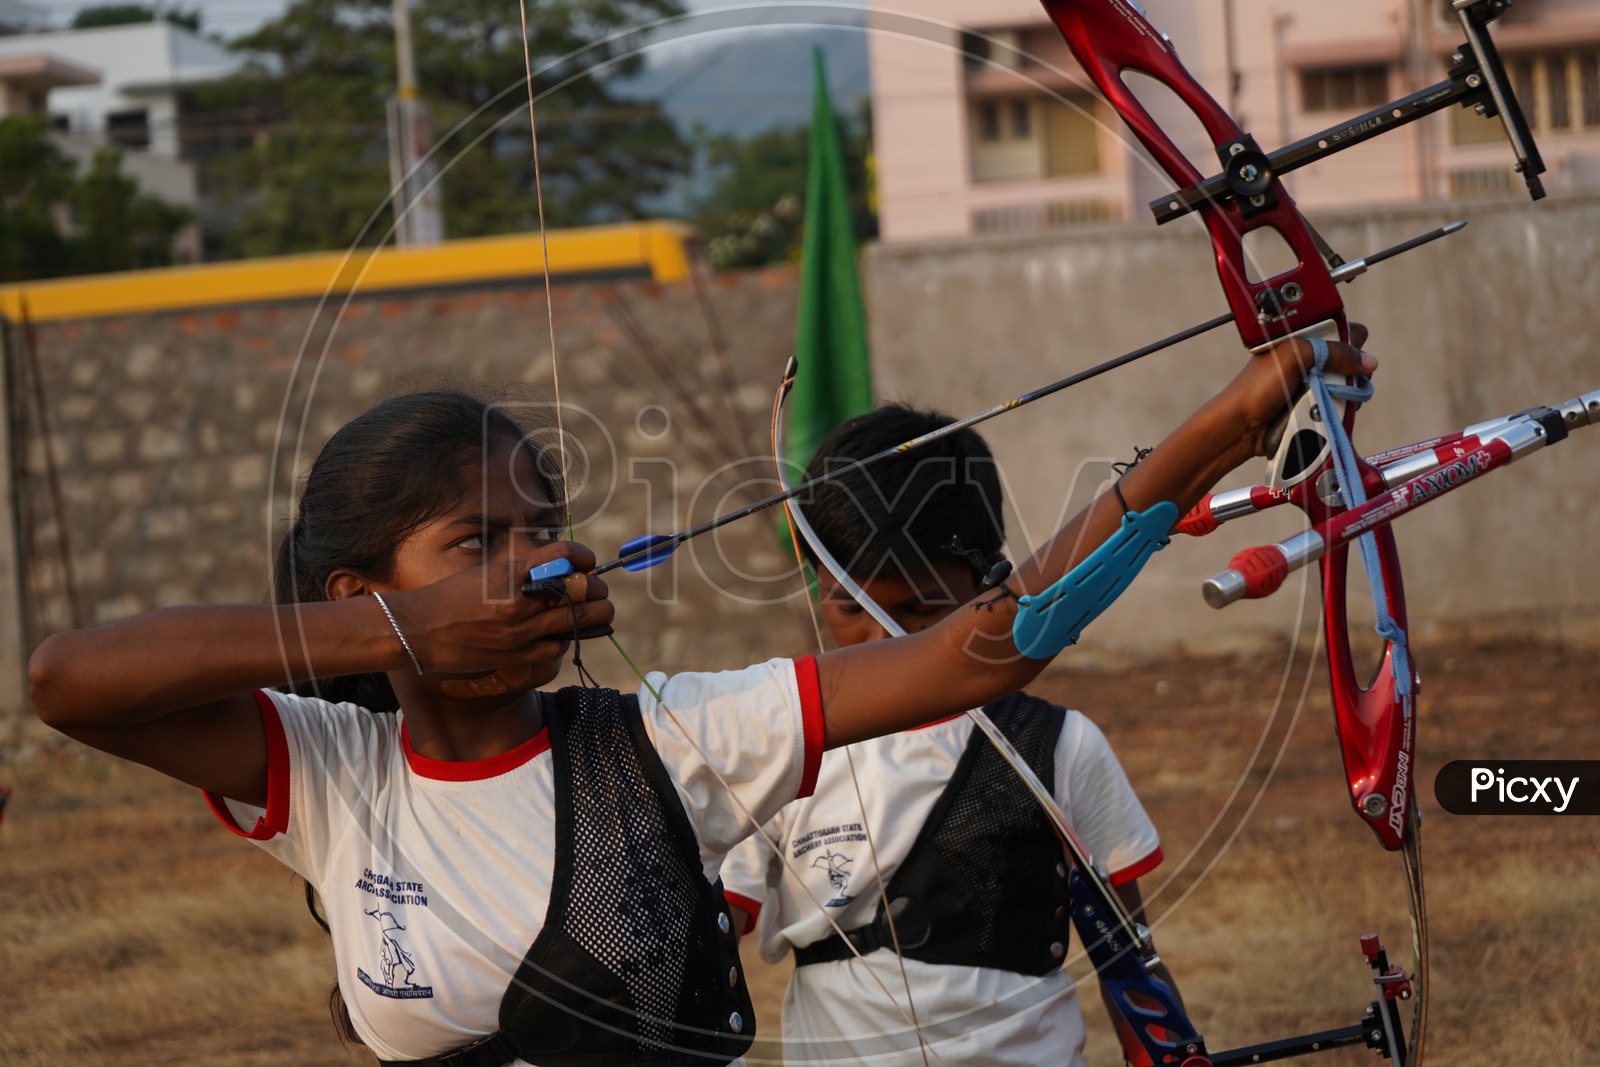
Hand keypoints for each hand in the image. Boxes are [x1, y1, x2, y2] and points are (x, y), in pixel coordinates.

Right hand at [382, 541, 613, 675]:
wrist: (418, 630)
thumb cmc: (450, 597)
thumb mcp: (488, 573)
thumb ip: (524, 572)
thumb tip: (560, 570)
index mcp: (511, 573)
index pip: (564, 554)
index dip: (584, 556)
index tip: (588, 560)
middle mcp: (520, 601)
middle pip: (581, 590)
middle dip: (598, 588)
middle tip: (600, 589)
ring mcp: (521, 631)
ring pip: (577, 620)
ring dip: (595, 614)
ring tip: (599, 610)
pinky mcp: (517, 655)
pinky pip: (557, 646)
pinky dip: (567, 637)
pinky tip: (565, 632)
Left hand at [1224, 322, 1376, 456]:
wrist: (1242, 425)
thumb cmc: (1258, 386)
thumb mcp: (1295, 356)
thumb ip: (1332, 351)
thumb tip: (1369, 362)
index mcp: (1305, 337)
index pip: (1345, 330)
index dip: (1351, 340)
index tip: (1345, 355)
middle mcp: (1313, 358)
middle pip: (1353, 359)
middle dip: (1353, 370)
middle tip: (1340, 379)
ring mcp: (1316, 382)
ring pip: (1350, 383)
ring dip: (1348, 391)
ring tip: (1333, 397)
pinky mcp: (1317, 404)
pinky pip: (1342, 403)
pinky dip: (1342, 407)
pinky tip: (1333, 410)